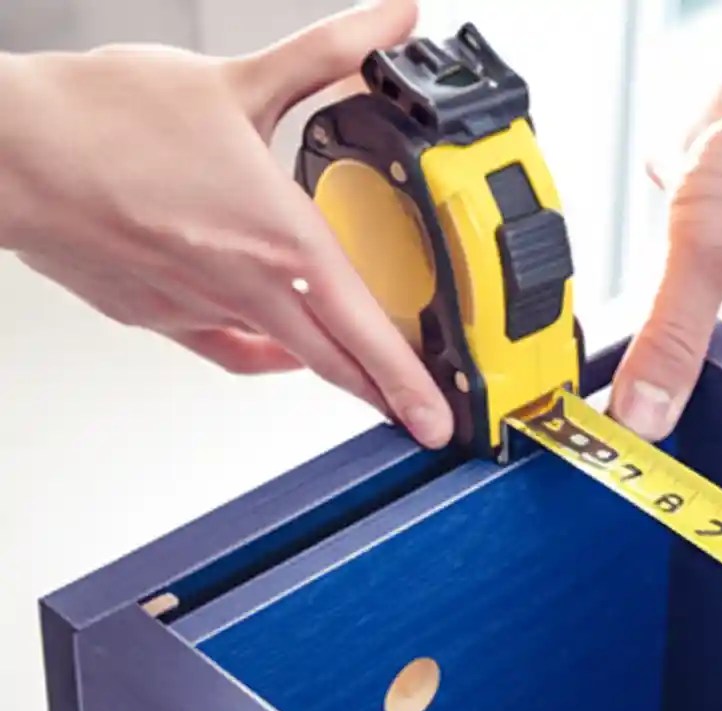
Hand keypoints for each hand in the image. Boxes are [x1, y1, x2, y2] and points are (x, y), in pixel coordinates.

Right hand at [0, 0, 453, 447]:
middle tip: (423, 420)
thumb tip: (391, 22)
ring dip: (333, 370)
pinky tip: (280, 344)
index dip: (409, 380)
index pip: (363, 328)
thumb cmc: (103, 120)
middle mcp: (243, 287)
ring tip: (367, 378)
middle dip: (387, 395)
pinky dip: (264, 350)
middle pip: (333, 362)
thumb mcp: (239, 80)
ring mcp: (197, 308)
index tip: (439, 417)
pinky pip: (228, 347)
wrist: (6, 150)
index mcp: (275, 240)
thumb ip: (329, 53)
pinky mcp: (157, 313)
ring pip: (286, 355)